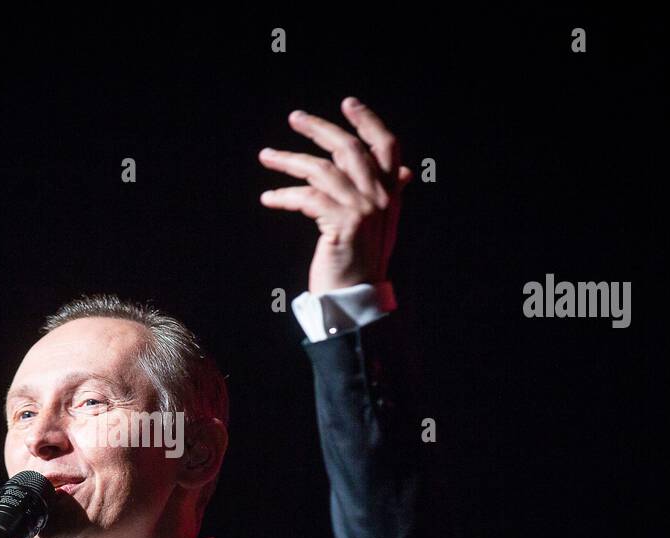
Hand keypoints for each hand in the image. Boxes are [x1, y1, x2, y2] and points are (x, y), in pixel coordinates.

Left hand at [258, 96, 412, 293]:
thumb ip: (388, 196)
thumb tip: (403, 173)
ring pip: (322, 169)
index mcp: (391, 194)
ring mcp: (363, 209)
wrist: (356, 301)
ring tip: (266, 156)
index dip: (368, 122)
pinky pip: (307, 198)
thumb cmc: (361, 264)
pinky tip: (268, 198)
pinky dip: (284, 196)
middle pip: (349, 148)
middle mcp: (381, 197)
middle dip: (319, 129)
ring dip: (289, 160)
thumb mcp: (381, 226)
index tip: (348, 103)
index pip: (387, 146)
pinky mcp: (342, 224)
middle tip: (295, 118)